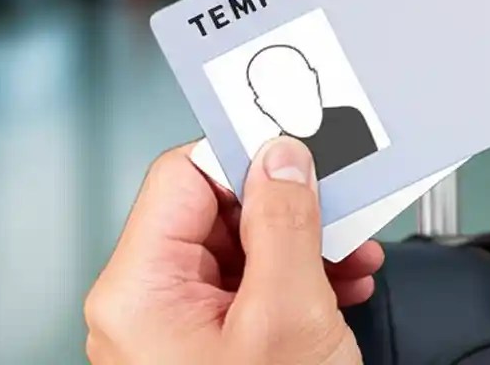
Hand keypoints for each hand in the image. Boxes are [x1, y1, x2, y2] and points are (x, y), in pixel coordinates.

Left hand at [85, 137, 377, 363]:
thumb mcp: (287, 314)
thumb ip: (285, 222)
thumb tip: (280, 157)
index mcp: (138, 290)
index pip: (183, 177)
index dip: (244, 155)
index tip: (297, 145)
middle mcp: (146, 308)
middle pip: (216, 214)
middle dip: (288, 208)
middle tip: (339, 206)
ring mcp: (176, 334)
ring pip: (241, 251)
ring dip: (302, 245)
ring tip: (351, 256)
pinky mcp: (209, 352)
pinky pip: (249, 291)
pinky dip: (297, 281)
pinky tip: (340, 286)